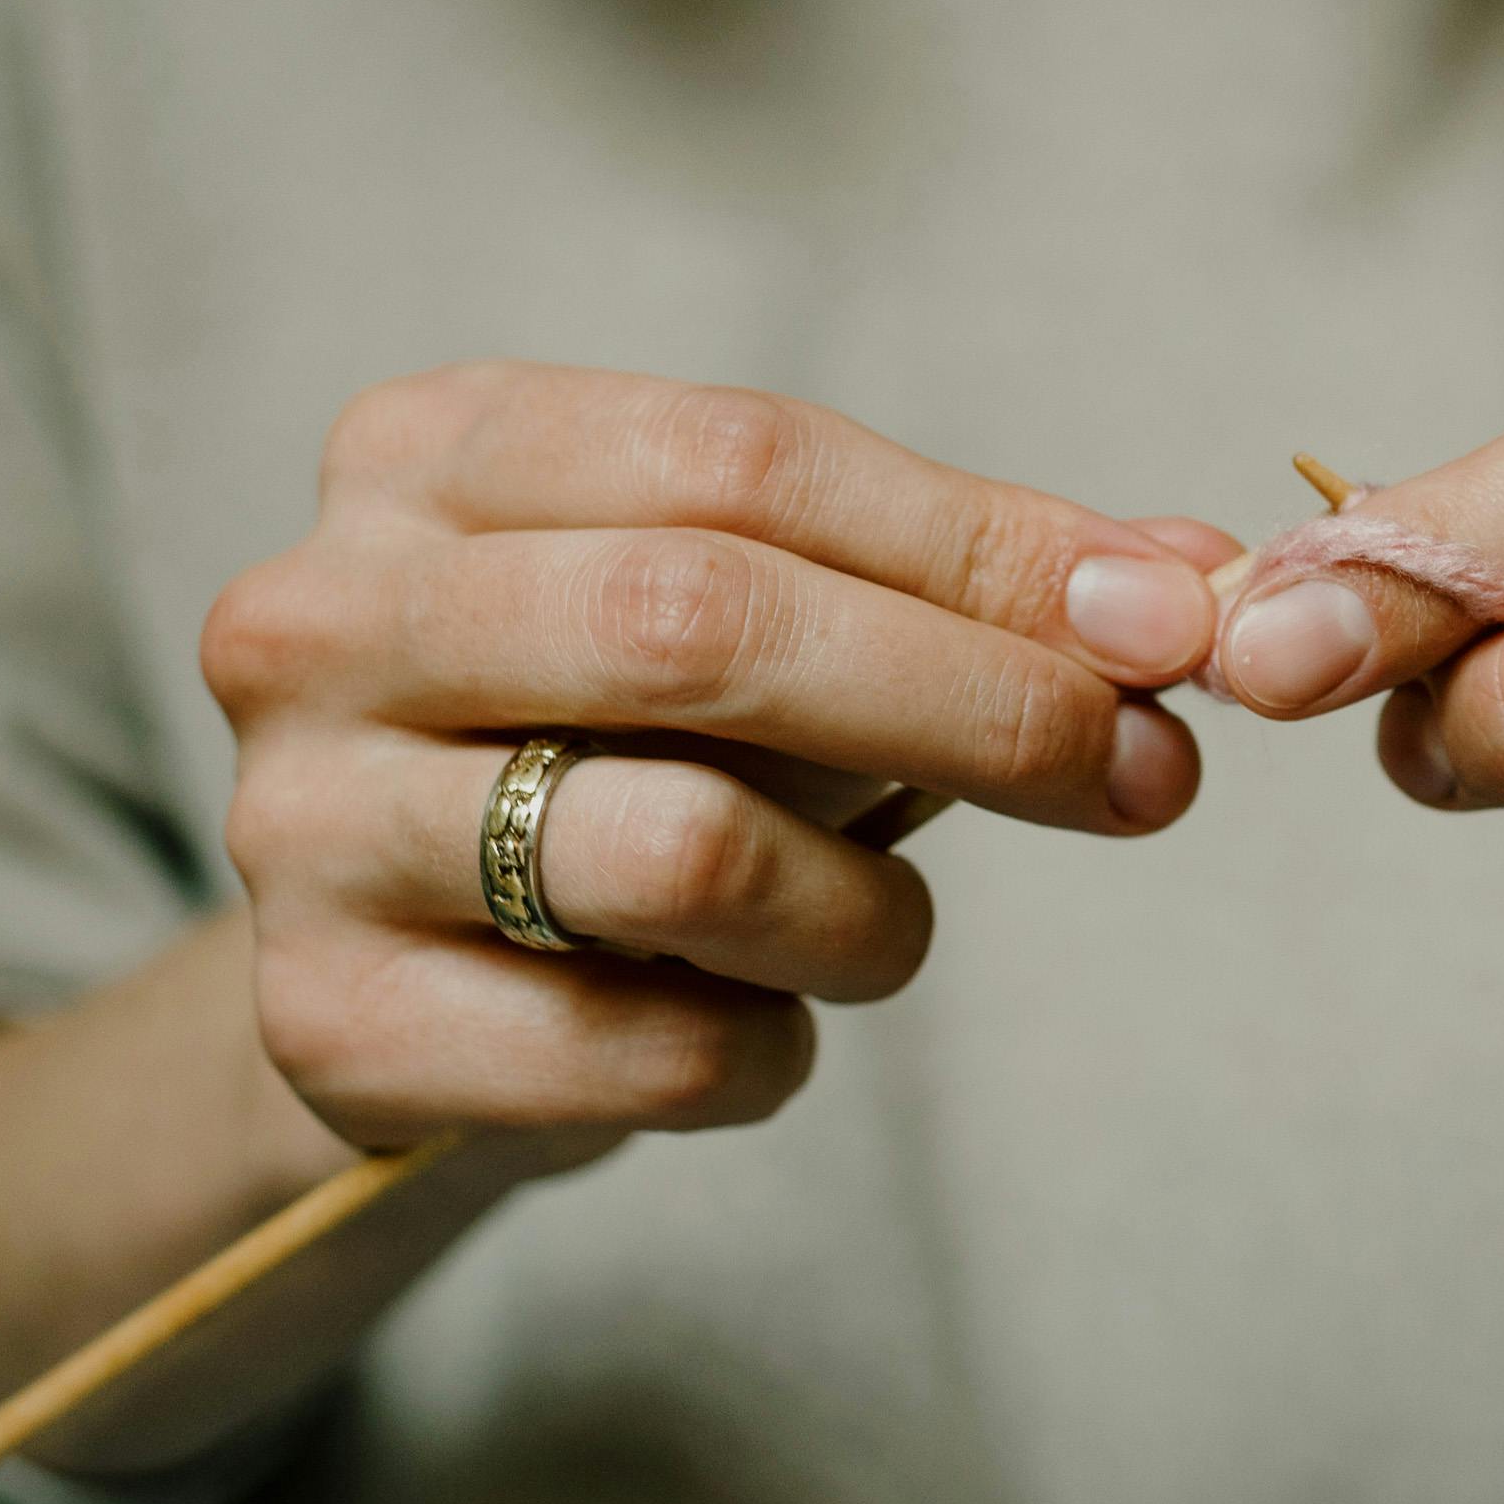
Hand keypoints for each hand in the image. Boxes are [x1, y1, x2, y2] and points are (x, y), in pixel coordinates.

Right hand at [202, 363, 1222, 1167]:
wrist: (407, 980)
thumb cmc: (617, 755)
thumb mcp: (769, 624)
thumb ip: (964, 585)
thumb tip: (1200, 585)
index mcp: (436, 453)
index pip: (749, 459)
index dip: (986, 543)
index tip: (1176, 622)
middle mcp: (324, 614)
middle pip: (701, 624)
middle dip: (974, 701)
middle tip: (1142, 775)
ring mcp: (303, 822)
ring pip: (677, 852)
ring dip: (869, 911)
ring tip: (892, 926)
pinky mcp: (327, 1023)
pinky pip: (641, 1048)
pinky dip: (769, 1050)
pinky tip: (763, 1024)